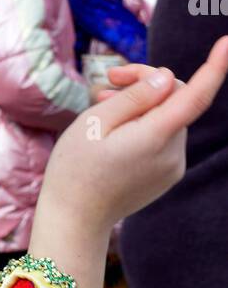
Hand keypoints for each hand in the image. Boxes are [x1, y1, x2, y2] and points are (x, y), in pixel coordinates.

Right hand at [30, 41, 227, 287]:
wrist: (74, 219)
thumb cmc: (76, 168)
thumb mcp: (95, 122)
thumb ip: (135, 97)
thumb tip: (167, 78)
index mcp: (154, 137)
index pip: (194, 97)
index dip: (214, 68)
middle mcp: (173, 153)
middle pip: (174, 99)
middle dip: (147, 83)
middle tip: (110, 78)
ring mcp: (173, 167)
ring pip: (168, 117)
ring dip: (141, 104)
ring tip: (102, 103)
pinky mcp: (167, 174)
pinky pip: (164, 137)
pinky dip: (144, 125)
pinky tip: (114, 129)